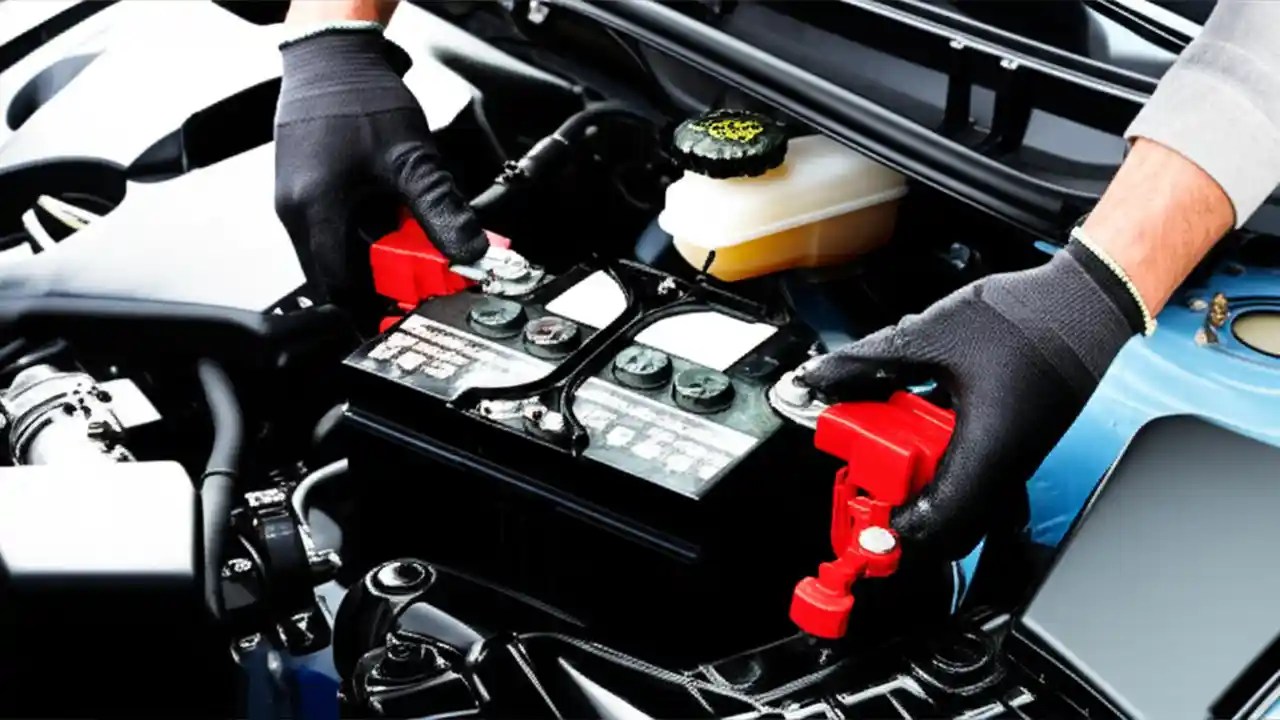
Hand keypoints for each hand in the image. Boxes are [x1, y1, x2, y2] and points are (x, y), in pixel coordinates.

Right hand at [274, 29, 488, 307]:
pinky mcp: (300, 192)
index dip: (370, 308)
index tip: (398, 314)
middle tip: (412, 275)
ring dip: (369, 255)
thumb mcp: (412, 160)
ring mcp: (293, 203)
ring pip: (331, 252)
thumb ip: (441, 210)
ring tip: (404, 238)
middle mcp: (295, 212)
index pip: (339, 286)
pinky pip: (329, 230)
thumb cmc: (361, 98)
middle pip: (334, 273)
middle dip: (376, 281)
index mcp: (316, 210)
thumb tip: (468, 250)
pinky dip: (359, 234)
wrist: (333, 58)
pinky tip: (385, 215)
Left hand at [799, 240, 1142, 558]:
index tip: (862, 517)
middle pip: (950, 529)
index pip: (936, 521)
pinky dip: (941, 470)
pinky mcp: (1019, 449)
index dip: (893, 529)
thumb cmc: (1026, 317)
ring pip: (963, 508)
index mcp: (987, 449)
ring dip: (921, 489)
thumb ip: (867, 362)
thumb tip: (820, 375)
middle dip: (903, 515)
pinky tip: (920, 433)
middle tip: (870, 486)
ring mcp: (1017, 463)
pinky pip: (976, 482)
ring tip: (888, 455)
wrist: (1083, 301)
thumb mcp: (929, 335)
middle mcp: (1007, 467)